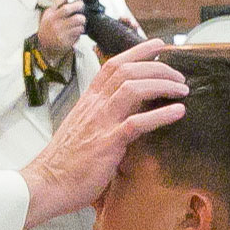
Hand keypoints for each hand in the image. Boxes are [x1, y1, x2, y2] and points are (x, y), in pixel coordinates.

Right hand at [17, 40, 187, 227]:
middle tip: (179, 75)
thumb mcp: (82, 129)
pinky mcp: (108, 143)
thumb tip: (125, 115)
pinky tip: (178, 112)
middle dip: (158, 67)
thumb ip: (102, 118)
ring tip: (182, 89)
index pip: (113, 65)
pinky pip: (137, 123)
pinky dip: (161, 115)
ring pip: (134, 89)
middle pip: (128, 71)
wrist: (46, 183)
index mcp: (89, 101)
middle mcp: (95, 106)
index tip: (159, 45)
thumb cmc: (65, 162)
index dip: (138, 51)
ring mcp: (101, 122)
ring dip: (163, 85)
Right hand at [35, 0, 86, 55]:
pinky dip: (78, 34)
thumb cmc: (47, 27)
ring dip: (81, 26)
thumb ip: (57, 3)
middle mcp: (57, 26)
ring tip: (77, 26)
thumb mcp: (48, 13)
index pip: (67, 9)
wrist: (44, 44)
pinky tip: (73, 33)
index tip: (81, 4)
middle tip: (81, 17)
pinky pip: (78, 37)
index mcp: (53, 17)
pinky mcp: (67, 43)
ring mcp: (62, 35)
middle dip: (82, 17)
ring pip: (80, 28)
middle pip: (77, 19)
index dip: (77, 5)